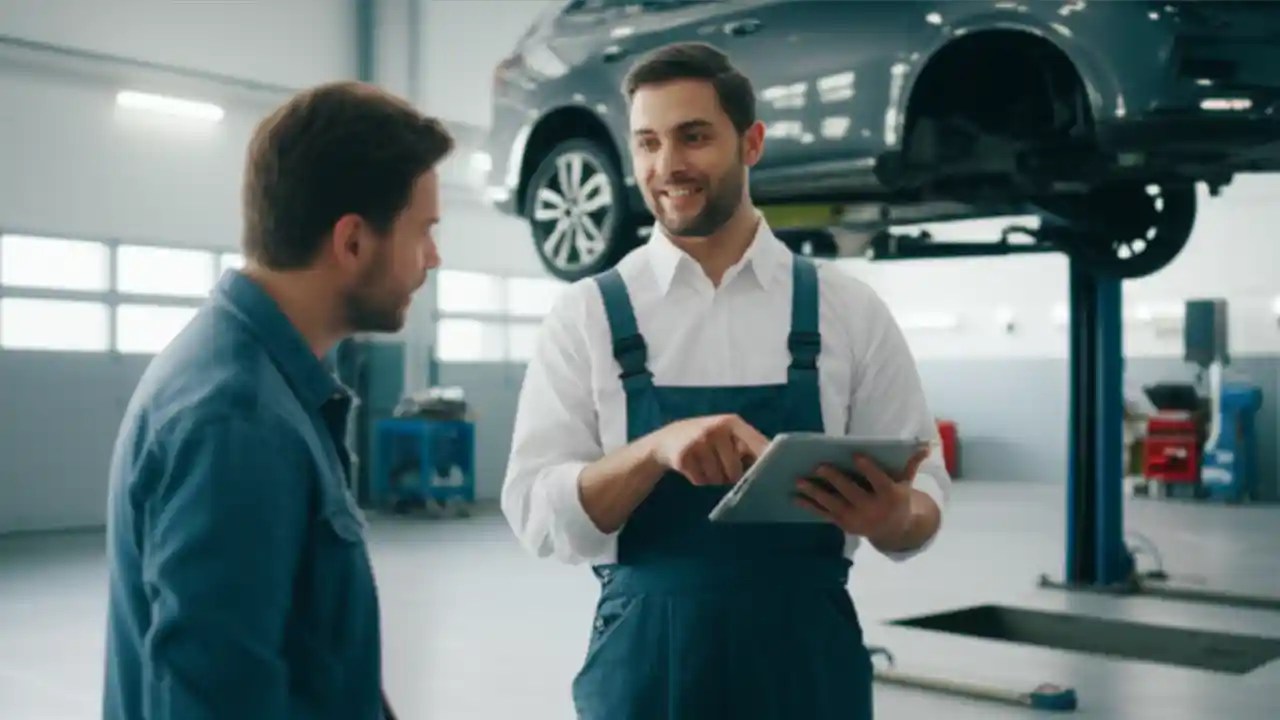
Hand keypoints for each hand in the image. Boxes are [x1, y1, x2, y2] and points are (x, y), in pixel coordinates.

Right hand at [648, 414, 768, 485]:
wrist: (666, 440)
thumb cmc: (706, 439)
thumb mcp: (726, 434)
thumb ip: (747, 445)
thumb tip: (772, 465)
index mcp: (732, 422)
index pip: (756, 444)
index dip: (765, 461)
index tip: (772, 475)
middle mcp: (716, 429)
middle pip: (735, 470)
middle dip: (730, 476)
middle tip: (721, 467)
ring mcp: (698, 442)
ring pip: (717, 478)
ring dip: (713, 478)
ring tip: (706, 465)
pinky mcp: (683, 457)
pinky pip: (701, 481)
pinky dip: (699, 480)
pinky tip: (694, 467)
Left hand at [793, 447, 929, 544]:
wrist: (894, 530)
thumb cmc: (897, 497)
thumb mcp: (906, 482)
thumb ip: (910, 463)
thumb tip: (925, 446)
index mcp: (890, 496)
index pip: (879, 481)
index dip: (868, 469)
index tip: (856, 455)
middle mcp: (872, 509)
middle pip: (852, 492)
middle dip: (835, 479)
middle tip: (819, 465)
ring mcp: (857, 519)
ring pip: (833, 504)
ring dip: (815, 493)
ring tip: (799, 480)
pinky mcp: (844, 525)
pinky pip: (825, 514)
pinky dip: (810, 506)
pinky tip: (795, 497)